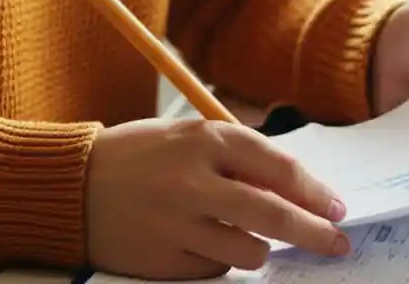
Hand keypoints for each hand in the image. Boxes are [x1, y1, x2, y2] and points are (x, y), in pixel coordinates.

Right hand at [86, 118, 346, 278]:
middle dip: (316, 233)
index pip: (280, 169)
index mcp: (206, 140)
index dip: (316, 192)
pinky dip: (220, 258)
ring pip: (251, 251)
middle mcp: (192, 182)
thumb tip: (300, 194)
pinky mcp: (161, 261)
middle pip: (274, 216)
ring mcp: (175, 225)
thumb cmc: (143, 156)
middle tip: (338, 243)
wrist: (70, 186)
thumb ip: (243, 161)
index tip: (338, 208)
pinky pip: (215, 268)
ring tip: (246, 234)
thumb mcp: (193, 139)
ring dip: (261, 247)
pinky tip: (201, 241)